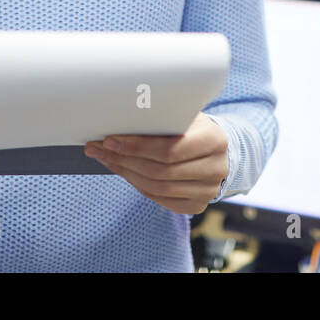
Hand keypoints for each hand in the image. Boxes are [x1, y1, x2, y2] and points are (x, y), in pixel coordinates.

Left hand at [84, 112, 228, 214]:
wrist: (220, 149)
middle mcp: (215, 168)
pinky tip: (124, 172)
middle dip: (124, 160)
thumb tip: (121, 118)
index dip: (136, 147)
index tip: (110, 140)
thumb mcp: (185, 114)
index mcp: (214, 140)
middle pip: (160, 171)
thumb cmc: (195, 127)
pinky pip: (161, 199)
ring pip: (157, 187)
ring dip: (126, 173)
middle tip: (100, 149)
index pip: (168, 149)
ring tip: (106, 159)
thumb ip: (162, 117)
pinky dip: (139, 186)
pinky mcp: (197, 204)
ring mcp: (208, 190)